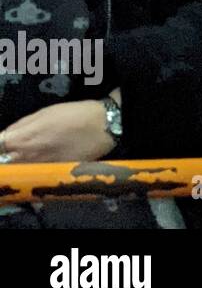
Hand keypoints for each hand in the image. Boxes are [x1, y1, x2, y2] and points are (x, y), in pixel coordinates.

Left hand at [0, 99, 115, 163]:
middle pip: (5, 163)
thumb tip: (7, 134)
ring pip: (19, 171)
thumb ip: (21, 125)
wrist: (104, 127)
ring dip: (18, 163)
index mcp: (22, 139)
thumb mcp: (45, 112)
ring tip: (32, 153)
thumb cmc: (75, 114)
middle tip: (14, 149)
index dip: (0, 145)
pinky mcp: (53, 175)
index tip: (3, 144)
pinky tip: (45, 160)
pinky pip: (36, 174)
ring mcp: (39, 169)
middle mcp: (27, 158)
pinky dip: (35, 168)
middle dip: (6, 156)